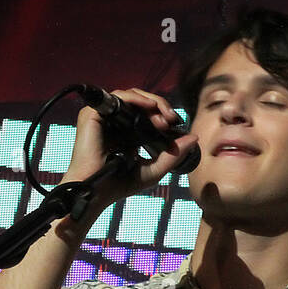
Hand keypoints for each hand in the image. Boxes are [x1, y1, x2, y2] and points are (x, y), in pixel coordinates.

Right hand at [60, 88, 198, 218]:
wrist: (96, 193)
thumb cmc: (119, 184)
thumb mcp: (154, 169)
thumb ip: (173, 155)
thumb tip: (194, 138)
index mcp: (126, 133)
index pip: (146, 114)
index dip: (163, 115)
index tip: (176, 124)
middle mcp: (114, 122)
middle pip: (140, 102)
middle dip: (160, 106)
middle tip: (172, 118)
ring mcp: (103, 117)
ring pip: (131, 95)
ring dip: (152, 102)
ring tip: (164, 117)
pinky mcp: (92, 114)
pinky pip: (116, 96)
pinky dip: (136, 98)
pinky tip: (150, 107)